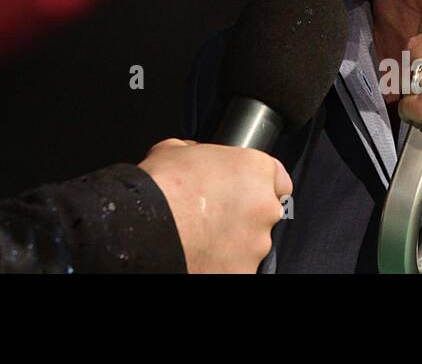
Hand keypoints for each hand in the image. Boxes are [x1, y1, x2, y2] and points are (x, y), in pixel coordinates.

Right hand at [138, 139, 291, 273]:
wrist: (143, 230)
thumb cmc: (160, 187)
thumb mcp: (175, 149)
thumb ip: (198, 152)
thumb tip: (195, 156)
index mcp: (254, 169)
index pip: (278, 177)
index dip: (258, 182)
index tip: (243, 187)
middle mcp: (264, 207)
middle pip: (264, 210)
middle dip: (243, 212)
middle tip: (212, 213)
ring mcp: (256, 244)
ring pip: (251, 241)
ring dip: (233, 240)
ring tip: (201, 236)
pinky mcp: (244, 272)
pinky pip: (237, 265)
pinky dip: (223, 262)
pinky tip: (199, 254)